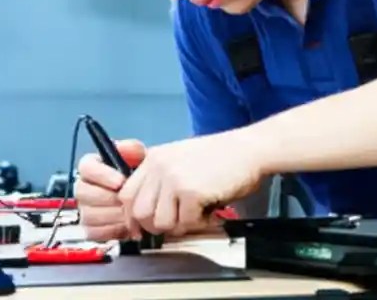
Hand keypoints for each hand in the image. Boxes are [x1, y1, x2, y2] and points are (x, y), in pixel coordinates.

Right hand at [73, 139, 146, 241]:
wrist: (150, 201)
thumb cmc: (141, 178)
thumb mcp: (141, 159)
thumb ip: (133, 150)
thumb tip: (124, 148)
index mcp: (92, 167)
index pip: (85, 167)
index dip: (101, 175)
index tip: (121, 181)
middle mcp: (84, 187)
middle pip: (83, 193)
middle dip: (108, 198)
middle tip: (128, 201)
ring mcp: (85, 209)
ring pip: (89, 214)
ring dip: (113, 215)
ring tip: (131, 213)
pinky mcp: (90, 228)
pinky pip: (94, 232)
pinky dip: (112, 230)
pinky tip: (126, 226)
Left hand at [118, 129, 265, 236]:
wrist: (249, 149)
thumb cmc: (222, 156)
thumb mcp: (181, 159)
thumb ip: (161, 179)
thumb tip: (146, 214)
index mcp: (154, 158)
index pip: (126, 194)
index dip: (134, 216)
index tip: (144, 226)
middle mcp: (159, 166)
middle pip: (139, 212)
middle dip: (156, 225)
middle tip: (177, 222)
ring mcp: (174, 178)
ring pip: (160, 222)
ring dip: (180, 225)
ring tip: (196, 213)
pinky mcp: (191, 192)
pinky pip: (185, 222)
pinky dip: (199, 222)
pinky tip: (209, 210)